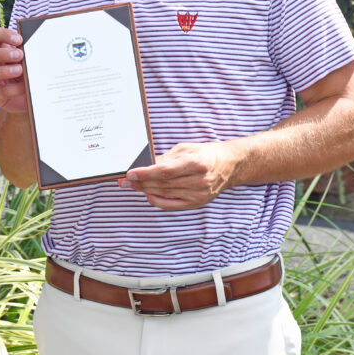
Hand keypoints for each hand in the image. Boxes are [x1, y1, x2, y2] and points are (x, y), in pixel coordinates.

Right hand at [0, 27, 26, 112]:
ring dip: (4, 71)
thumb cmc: (26, 73)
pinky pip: (0, 92)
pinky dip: (14, 88)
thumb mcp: (27, 60)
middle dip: (2, 54)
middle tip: (19, 55)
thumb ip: (28, 52)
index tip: (19, 40)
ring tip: (19, 70)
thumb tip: (35, 46)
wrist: (28, 96)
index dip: (4, 35)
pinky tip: (24, 87)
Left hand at [118, 142, 235, 210]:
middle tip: (124, 180)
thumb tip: (144, 164)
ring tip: (131, 185)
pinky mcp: (196, 203)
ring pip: (164, 194)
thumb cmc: (205, 154)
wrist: (229, 166)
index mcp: (196, 163)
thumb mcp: (185, 149)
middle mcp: (198, 181)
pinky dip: (156, 200)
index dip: (145, 173)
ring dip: (145, 190)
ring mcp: (198, 195)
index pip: (165, 171)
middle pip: (162, 184)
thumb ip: (165, 158)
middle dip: (140, 182)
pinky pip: (171, 205)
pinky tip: (147, 194)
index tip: (130, 173)